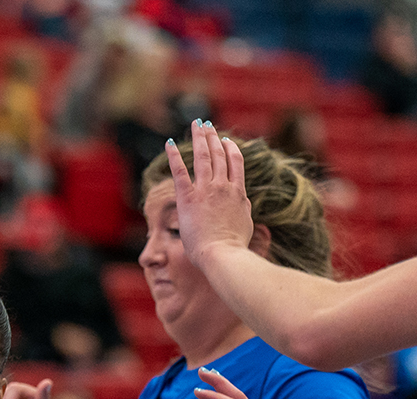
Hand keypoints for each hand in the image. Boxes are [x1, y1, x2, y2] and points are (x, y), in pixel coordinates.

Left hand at [165, 120, 255, 267]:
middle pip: (218, 155)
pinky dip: (175, 156)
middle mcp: (223, 187)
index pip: (235, 163)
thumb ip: (244, 208)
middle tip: (206, 124)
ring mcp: (206, 191)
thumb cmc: (234, 245)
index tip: (225, 140)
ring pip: (203, 157)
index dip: (230, 148)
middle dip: (212, 137)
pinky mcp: (188, 198)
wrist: (222, 254)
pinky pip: (180, 172)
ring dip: (199, 138)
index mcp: (238, 192)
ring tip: (196, 125)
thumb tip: (244, 200)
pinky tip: (170, 143)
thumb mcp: (246, 223)